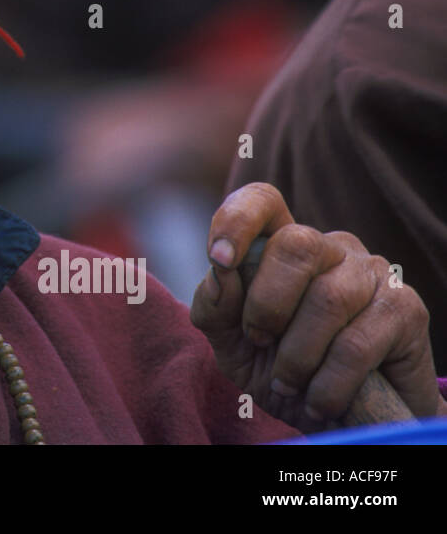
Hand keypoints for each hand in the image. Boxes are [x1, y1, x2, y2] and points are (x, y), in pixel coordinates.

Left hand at [190, 183, 445, 429]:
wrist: (343, 419)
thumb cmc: (282, 371)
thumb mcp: (233, 345)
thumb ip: (215, 307)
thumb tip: (220, 273)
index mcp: (284, 245)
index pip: (263, 200)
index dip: (237, 219)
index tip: (219, 259)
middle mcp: (331, 248)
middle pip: (294, 243)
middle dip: (266, 303)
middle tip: (259, 341)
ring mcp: (372, 272)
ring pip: (327, 298)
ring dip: (296, 355)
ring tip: (288, 384)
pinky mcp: (405, 308)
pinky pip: (356, 344)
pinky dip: (327, 382)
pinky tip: (318, 399)